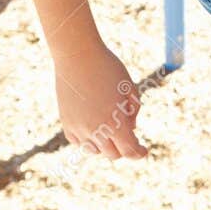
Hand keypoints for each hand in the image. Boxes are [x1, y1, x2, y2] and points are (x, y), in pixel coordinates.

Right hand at [54, 41, 148, 161]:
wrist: (77, 54)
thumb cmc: (108, 67)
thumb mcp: (129, 87)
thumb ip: (133, 111)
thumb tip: (130, 128)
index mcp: (115, 123)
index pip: (129, 151)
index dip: (139, 153)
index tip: (143, 151)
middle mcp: (96, 130)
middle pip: (113, 154)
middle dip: (123, 148)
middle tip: (128, 135)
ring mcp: (79, 128)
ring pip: (95, 150)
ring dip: (105, 144)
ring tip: (110, 128)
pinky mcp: (66, 122)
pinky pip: (79, 141)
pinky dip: (89, 139)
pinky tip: (94, 127)